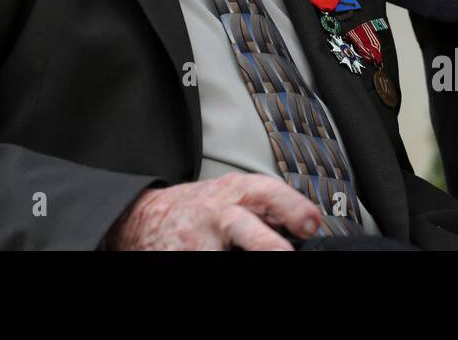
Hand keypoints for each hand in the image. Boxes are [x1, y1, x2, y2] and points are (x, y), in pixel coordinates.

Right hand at [104, 173, 323, 249]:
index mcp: (235, 192)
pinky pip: (207, 265)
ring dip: (239, 258)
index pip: (268, 192)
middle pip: (244, 228)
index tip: (311, 224)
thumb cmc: (199, 209)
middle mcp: (216, 213)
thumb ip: (266, 209)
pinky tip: (224, 257)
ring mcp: (198, 241)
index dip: (293, 207)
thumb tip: (306, 230)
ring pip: (222, 255)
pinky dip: (220, 262)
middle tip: (285, 255)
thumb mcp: (233, 196)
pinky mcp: (183, 259)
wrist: (146, 219)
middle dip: (268, 245)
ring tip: (250, 254)